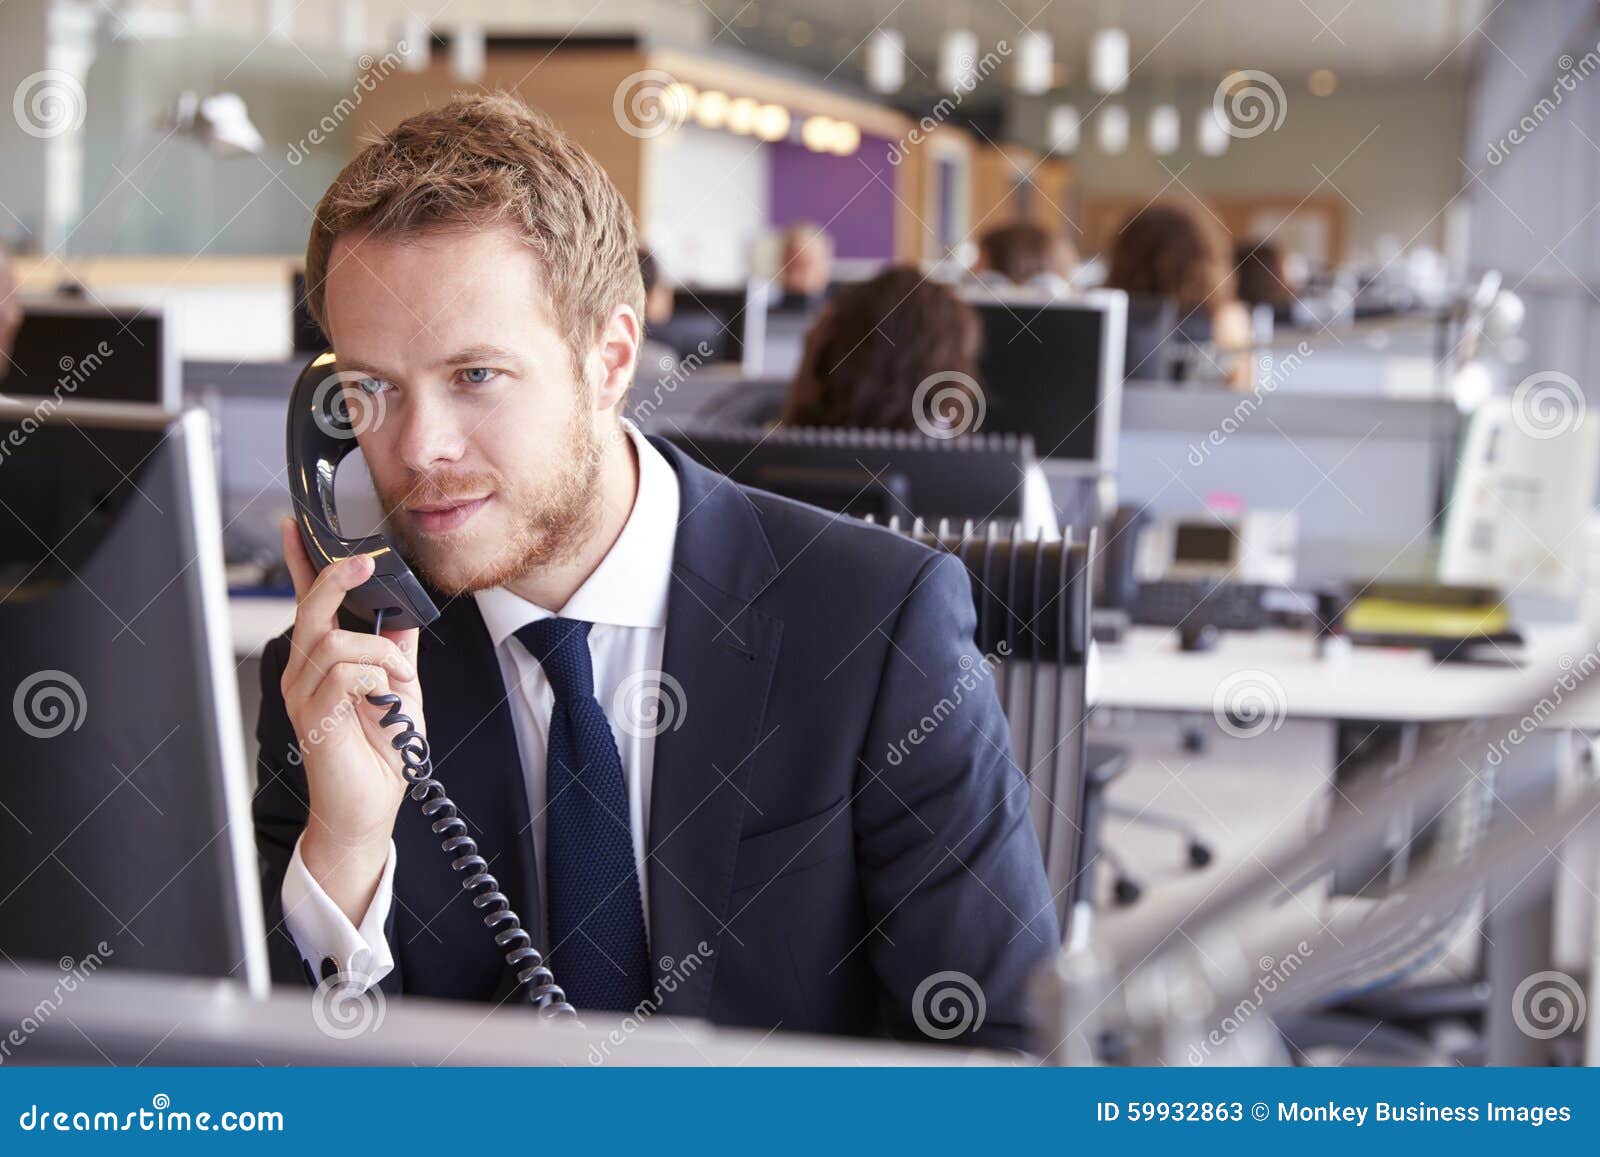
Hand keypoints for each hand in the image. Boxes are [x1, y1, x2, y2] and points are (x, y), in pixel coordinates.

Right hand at [278, 517, 424, 923]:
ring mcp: (304, 695)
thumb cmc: (379, 755)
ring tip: (396, 680)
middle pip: (310, 609)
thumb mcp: (400, 691)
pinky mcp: (312, 717)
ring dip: (377, 652)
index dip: (300, 564)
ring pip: (331, 640)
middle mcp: (304, 674)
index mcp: (322, 662)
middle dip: (337, 578)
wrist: (367, 809)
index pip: (305, 603)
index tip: (296, 527)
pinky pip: (342, 672)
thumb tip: (400, 615)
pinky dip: (374, 676)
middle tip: (366, 563)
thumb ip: (395, 652)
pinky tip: (384, 697)